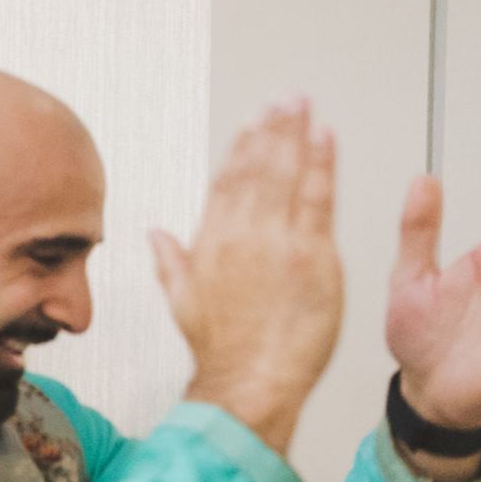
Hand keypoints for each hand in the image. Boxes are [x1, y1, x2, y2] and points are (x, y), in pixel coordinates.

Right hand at [152, 100, 345, 456]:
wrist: (249, 382)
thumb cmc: (221, 351)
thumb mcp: (181, 302)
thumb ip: (170, 261)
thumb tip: (156, 234)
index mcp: (209, 245)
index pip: (226, 183)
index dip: (240, 149)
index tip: (251, 123)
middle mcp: (240, 237)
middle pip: (257, 170)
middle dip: (272, 129)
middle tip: (285, 99)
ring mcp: (276, 243)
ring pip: (285, 175)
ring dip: (295, 135)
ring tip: (303, 106)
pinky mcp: (311, 256)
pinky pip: (317, 199)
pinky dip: (321, 164)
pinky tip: (325, 137)